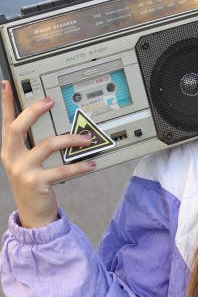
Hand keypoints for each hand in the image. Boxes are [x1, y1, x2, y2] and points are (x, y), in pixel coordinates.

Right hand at [1, 80, 95, 227]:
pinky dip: (79, 166)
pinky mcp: (37, 182)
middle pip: (18, 128)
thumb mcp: (27, 161)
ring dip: (70, 139)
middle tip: (49, 101)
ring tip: (87, 138)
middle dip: (33, 112)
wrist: (33, 213)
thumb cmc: (33, 182)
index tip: (6, 84)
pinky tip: (91, 163)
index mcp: (9, 149)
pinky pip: (62, 170)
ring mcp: (23, 170)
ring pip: (46, 145)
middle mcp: (12, 158)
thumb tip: (55, 121)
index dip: (5, 102)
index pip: (6, 121)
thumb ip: (33, 143)